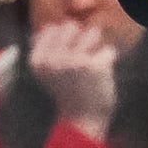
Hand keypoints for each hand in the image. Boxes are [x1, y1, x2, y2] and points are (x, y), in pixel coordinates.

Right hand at [23, 17, 120, 135]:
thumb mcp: (47, 72)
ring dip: (96, 47)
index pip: (52, 28)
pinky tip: (100, 76)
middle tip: (80, 62)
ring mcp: (74, 61)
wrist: (81, 122)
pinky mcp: (96, 66)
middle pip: (71, 25)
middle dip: (79, 39)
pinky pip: (109, 49)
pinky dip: (108, 60)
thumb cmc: (66, 94)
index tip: (65, 57)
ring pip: (93, 32)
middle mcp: (53, 59)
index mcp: (38, 60)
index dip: (63, 39)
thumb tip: (47, 27)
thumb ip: (45, 49)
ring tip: (91, 67)